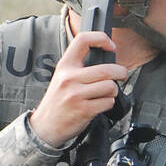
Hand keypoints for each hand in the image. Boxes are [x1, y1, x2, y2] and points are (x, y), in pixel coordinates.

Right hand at [30, 30, 129, 147]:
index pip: (82, 40)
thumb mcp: (62, 77)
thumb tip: (107, 57)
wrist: (45, 126)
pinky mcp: (84, 109)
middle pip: (107, 69)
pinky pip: (108, 102)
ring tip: (104, 94)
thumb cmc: (58, 101)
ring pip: (110, 86)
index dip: (101, 38)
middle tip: (121, 75)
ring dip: (113, 91)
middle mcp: (69, 78)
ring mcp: (76, 94)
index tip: (111, 46)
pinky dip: (108, 104)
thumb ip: (80, 67)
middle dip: (121, 72)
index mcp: (65, 66)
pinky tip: (98, 105)